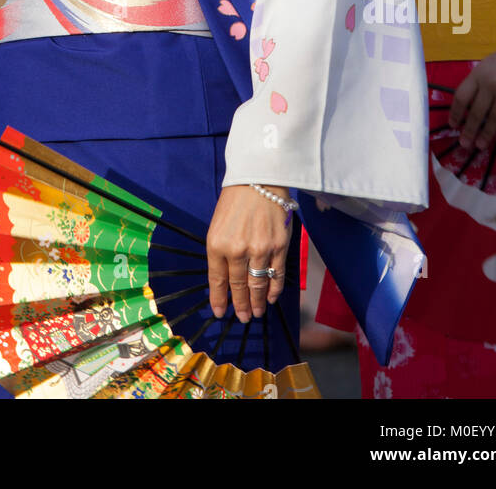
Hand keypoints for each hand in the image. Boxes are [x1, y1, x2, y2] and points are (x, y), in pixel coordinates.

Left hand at [206, 184, 292, 322]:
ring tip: (256, 312)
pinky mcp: (279, 245)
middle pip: (239, 286)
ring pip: (258, 283)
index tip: (220, 312)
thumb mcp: (218, 226)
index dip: (219, 299)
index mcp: (217, 243)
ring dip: (257, 302)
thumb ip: (221, 252)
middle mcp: (237, 249)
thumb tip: (226, 279)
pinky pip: (276, 274)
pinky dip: (274, 289)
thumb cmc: (235, 201)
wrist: (258, 178)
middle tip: (242, 317)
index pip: (217, 279)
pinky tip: (270, 297)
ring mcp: (260, 248)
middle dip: (240, 305)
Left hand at [449, 19, 495, 150]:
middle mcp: (490, 84)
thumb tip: (468, 107)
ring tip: (480, 145)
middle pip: (475, 113)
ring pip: (492, 120)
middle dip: (469, 131)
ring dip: (485, 135)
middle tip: (464, 144)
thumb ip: (477, 83)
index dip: (455, 113)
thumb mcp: (487, 66)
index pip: (461, 97)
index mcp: (478, 74)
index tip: (453, 125)